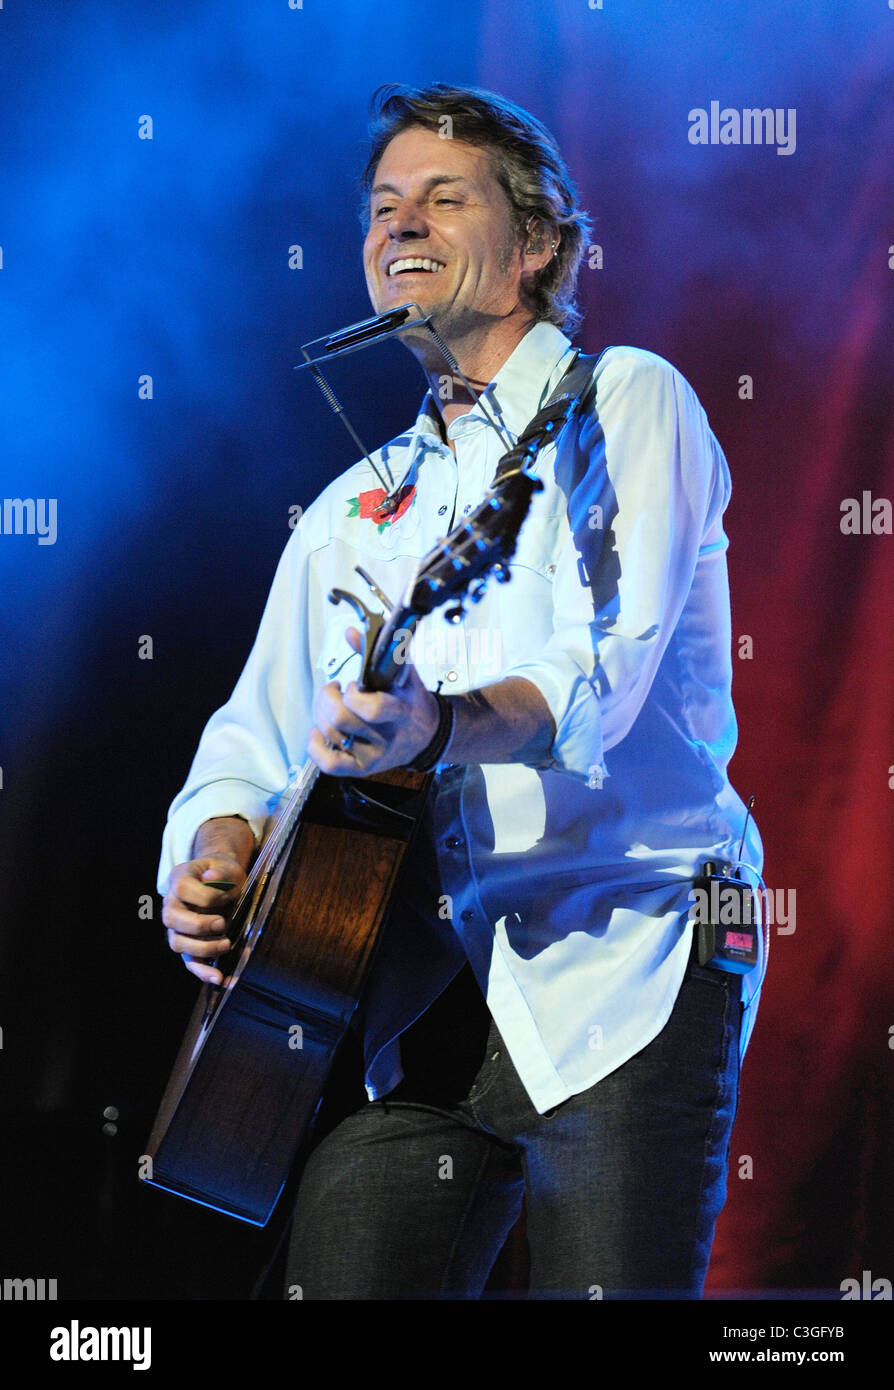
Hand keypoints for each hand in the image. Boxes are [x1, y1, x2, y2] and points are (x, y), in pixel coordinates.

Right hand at [162, 853, 247, 984]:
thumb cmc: (224, 874)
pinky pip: (190, 962)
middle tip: (222, 923)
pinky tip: (221, 979)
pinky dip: (204, 972)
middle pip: (172, 919)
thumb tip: (212, 876)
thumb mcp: (226, 866)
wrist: (223, 882)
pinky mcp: (188, 945)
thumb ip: (221, 870)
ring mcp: (177, 927)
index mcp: (180, 879)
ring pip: (178, 943)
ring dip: (202, 948)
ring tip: (226, 945)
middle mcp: (172, 904)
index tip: (227, 895)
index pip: (182, 888)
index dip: (205, 895)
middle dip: (198, 924)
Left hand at [308, 627, 439, 775]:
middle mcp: (386, 737)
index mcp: (399, 712)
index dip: (352, 695)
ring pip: (331, 735)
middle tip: (332, 691)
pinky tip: (319, 731)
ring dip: (321, 714)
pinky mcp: (361, 767)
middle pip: (341, 720)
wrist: (427, 734)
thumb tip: (351, 633)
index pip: (372, 709)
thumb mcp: (401, 671)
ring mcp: (373, 755)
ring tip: (330, 705)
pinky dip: (315, 746)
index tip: (351, 685)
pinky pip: (329, 763)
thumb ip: (376, 651)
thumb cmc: (411, 701)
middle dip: (327, 698)